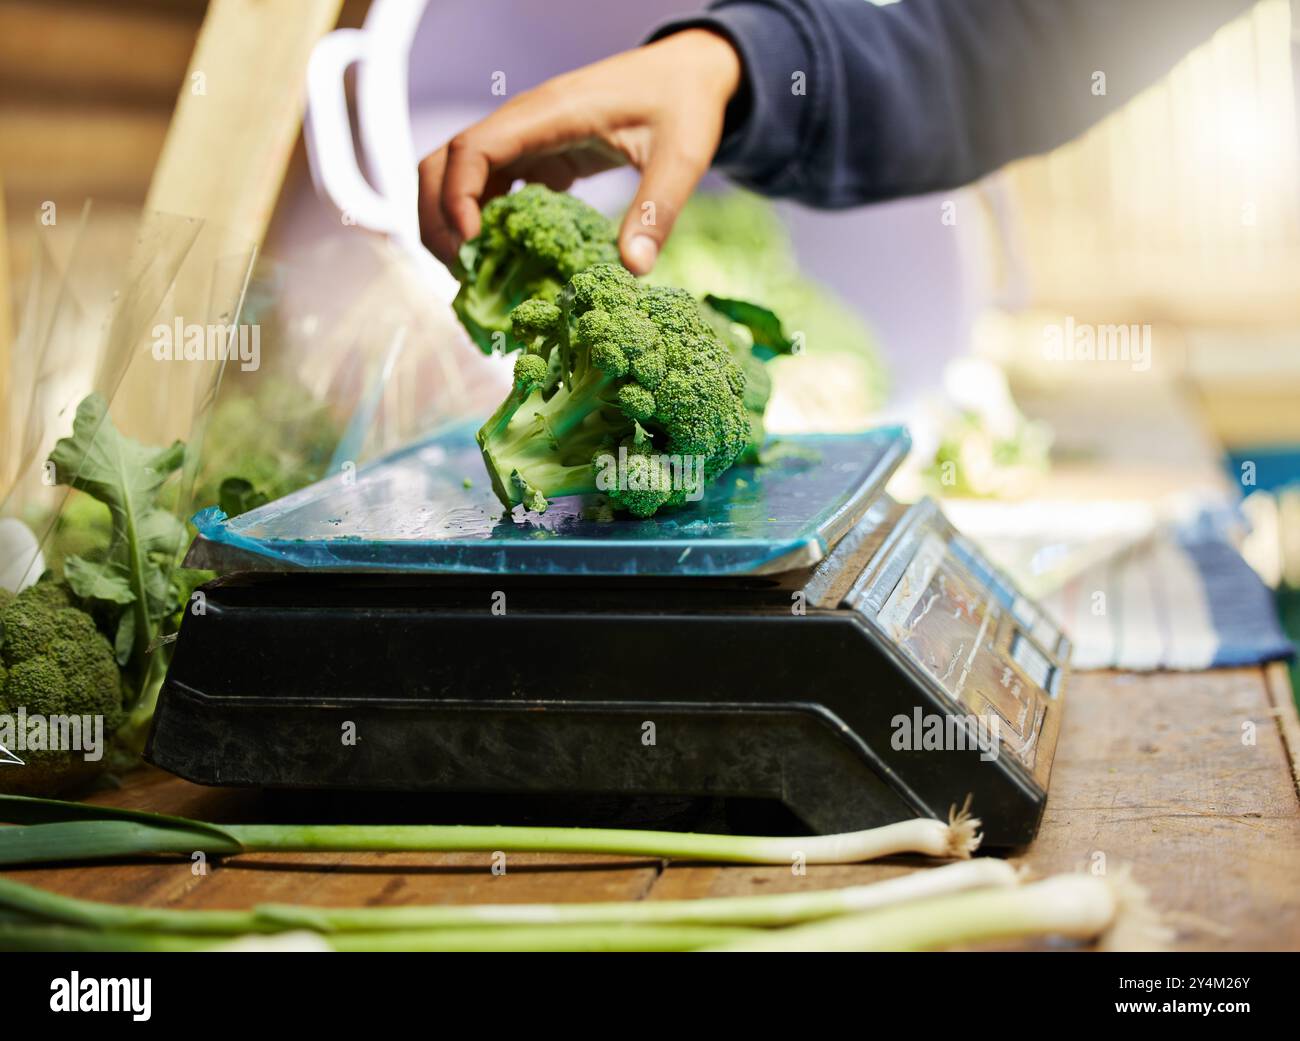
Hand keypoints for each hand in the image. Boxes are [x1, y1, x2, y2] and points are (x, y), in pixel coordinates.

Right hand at [418, 29, 741, 274]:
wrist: (687, 73)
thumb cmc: (683, 104)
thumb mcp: (681, 157)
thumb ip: (657, 210)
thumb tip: (632, 269)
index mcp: (551, 114)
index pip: (475, 147)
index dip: (458, 196)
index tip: (473, 245)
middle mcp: (524, 123)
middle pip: (443, 162)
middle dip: (438, 219)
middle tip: (463, 274)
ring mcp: (524, 139)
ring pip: (456, 176)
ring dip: (452, 224)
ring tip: (475, 276)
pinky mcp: (534, 156)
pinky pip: (488, 189)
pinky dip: (482, 224)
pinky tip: (502, 262)